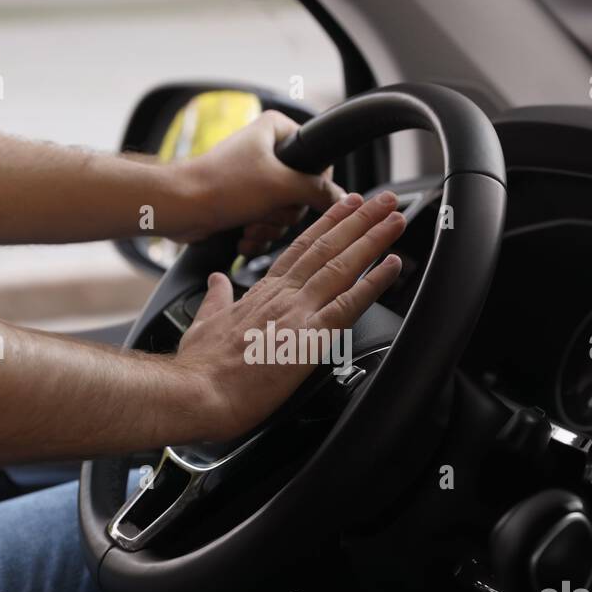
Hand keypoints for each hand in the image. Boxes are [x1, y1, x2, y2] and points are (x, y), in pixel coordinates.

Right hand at [173, 191, 404, 441]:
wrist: (195, 392)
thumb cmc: (198, 367)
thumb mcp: (203, 322)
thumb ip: (215, 299)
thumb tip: (215, 281)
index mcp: (261, 293)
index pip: (300, 249)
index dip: (326, 225)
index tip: (346, 205)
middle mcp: (283, 296)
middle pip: (327, 248)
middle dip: (359, 220)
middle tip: (385, 200)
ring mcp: (298, 313)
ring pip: (343, 266)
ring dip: (373, 239)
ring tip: (395, 218)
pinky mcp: (310, 338)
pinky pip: (350, 304)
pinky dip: (375, 282)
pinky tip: (393, 265)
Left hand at [177, 110, 345, 254]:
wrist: (180, 209)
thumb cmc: (222, 186)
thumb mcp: (281, 185)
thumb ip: (318, 190)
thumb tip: (343, 199)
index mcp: (276, 130)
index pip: (318, 159)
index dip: (311, 184)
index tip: (295, 194)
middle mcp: (266, 150)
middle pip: (302, 191)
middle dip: (283, 212)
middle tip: (266, 209)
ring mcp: (255, 178)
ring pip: (284, 211)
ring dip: (269, 226)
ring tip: (250, 223)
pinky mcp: (243, 202)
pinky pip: (266, 223)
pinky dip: (257, 234)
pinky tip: (243, 235)